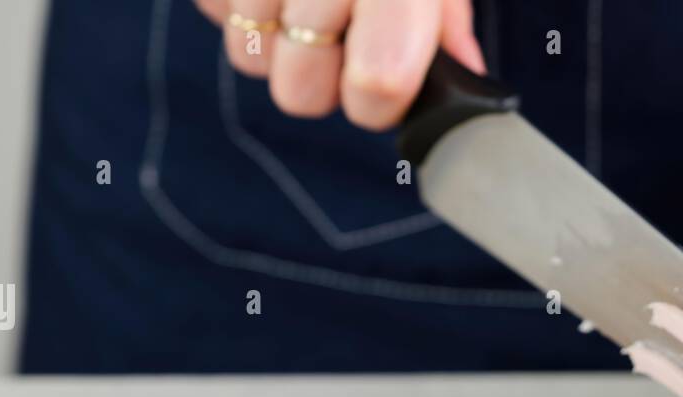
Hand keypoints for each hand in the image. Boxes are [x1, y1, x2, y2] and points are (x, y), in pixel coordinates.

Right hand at [195, 0, 484, 128]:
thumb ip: (443, 20)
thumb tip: (465, 85)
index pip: (378, 82)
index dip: (378, 101)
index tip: (383, 88)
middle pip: (300, 93)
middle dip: (322, 81)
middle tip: (340, 39)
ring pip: (250, 61)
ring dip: (278, 43)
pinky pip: (217, 15)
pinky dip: (242, 7)